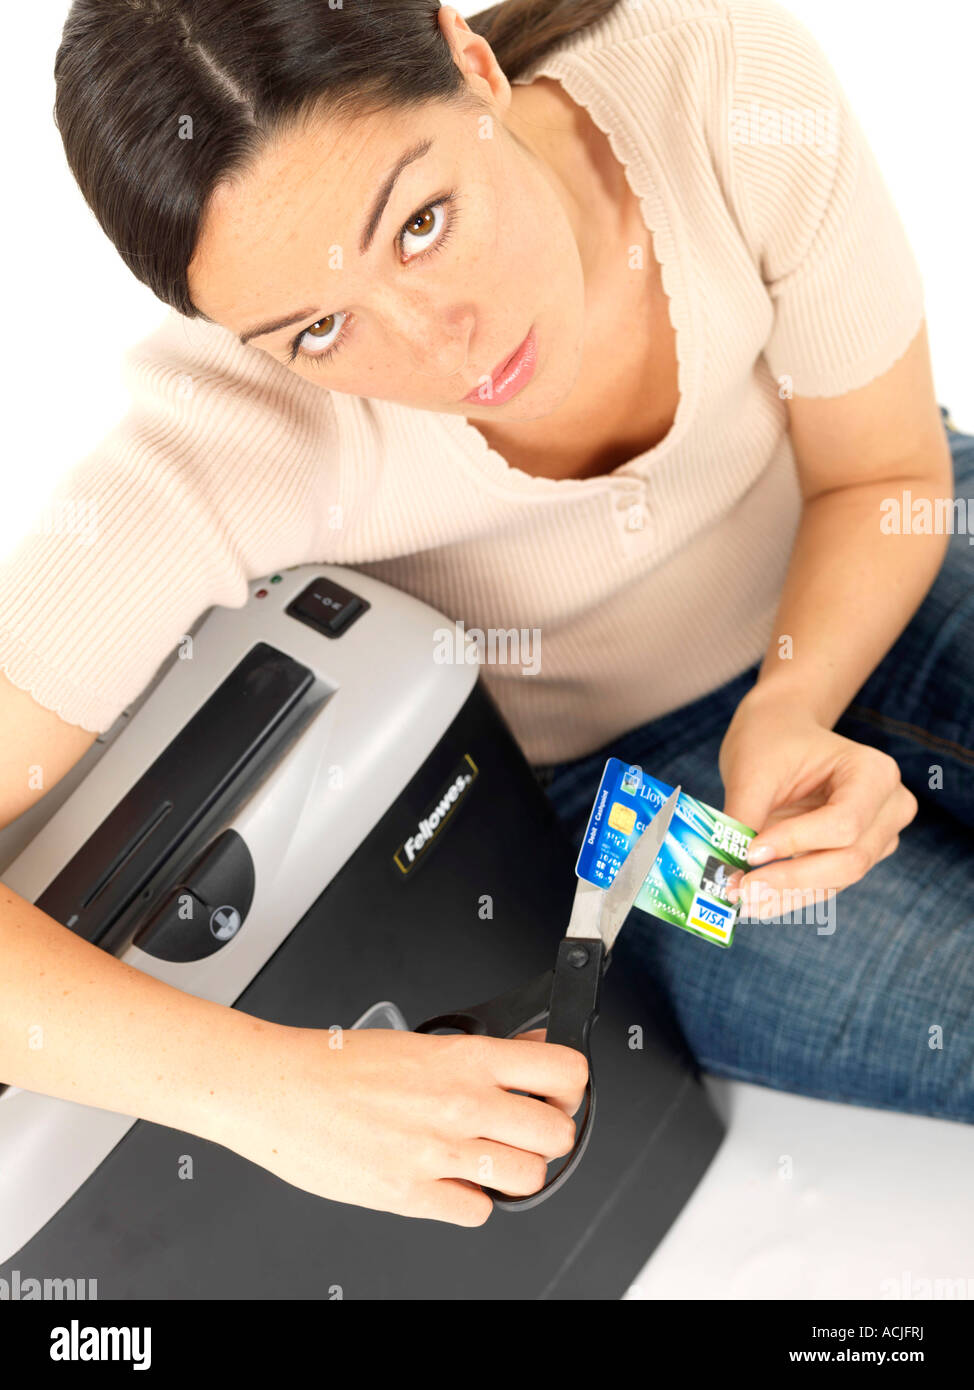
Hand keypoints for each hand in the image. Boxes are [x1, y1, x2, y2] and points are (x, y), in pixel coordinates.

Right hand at [209, 1022, 587, 1226]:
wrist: (280, 1089)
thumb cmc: (338, 1064)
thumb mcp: (421, 1041)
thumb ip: (479, 1055)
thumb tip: (530, 1053)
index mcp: (466, 1059)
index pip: (563, 1070)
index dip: (571, 1085)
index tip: (560, 1092)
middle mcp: (461, 1104)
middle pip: (557, 1134)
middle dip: (548, 1134)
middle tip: (526, 1130)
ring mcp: (439, 1152)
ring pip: (529, 1179)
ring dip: (516, 1172)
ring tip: (490, 1158)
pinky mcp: (412, 1194)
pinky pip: (478, 1213)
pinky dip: (470, 1201)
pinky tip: (450, 1179)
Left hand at [717, 686, 918, 918]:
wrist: (781, 732)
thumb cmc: (770, 741)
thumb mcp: (753, 771)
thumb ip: (744, 819)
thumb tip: (726, 870)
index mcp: (874, 772)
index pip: (843, 823)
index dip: (796, 843)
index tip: (749, 852)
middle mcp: (889, 807)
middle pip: (849, 859)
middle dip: (791, 879)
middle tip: (738, 890)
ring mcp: (878, 836)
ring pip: (837, 880)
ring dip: (786, 895)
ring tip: (739, 901)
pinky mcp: (857, 857)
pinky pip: (825, 885)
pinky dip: (788, 896)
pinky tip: (754, 903)